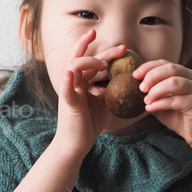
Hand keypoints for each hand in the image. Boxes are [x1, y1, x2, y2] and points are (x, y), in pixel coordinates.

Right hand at [56, 29, 125, 155]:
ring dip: (89, 61)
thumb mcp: (103, 103)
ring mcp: (69, 91)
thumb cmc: (88, 123)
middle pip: (84, 58)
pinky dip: (67, 81)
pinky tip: (71, 73)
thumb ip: (109, 90)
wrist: (76, 143)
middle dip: (103, 51)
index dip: (106, 52)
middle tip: (123, 48)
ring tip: (104, 65)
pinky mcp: (68, 103)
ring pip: (73, 66)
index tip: (123, 48)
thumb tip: (126, 82)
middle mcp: (73, 82)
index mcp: (81, 81)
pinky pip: (66, 90)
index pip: (91, 60)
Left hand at [132, 60, 191, 149]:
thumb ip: (155, 93)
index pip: (166, 63)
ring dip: (156, 90)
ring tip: (146, 100)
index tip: (135, 75)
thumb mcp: (165, 103)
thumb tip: (136, 86)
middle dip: (152, 76)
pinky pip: (175, 100)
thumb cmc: (182, 119)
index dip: (149, 67)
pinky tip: (150, 109)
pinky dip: (159, 103)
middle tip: (141, 88)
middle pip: (170, 68)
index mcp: (187, 74)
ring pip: (173, 82)